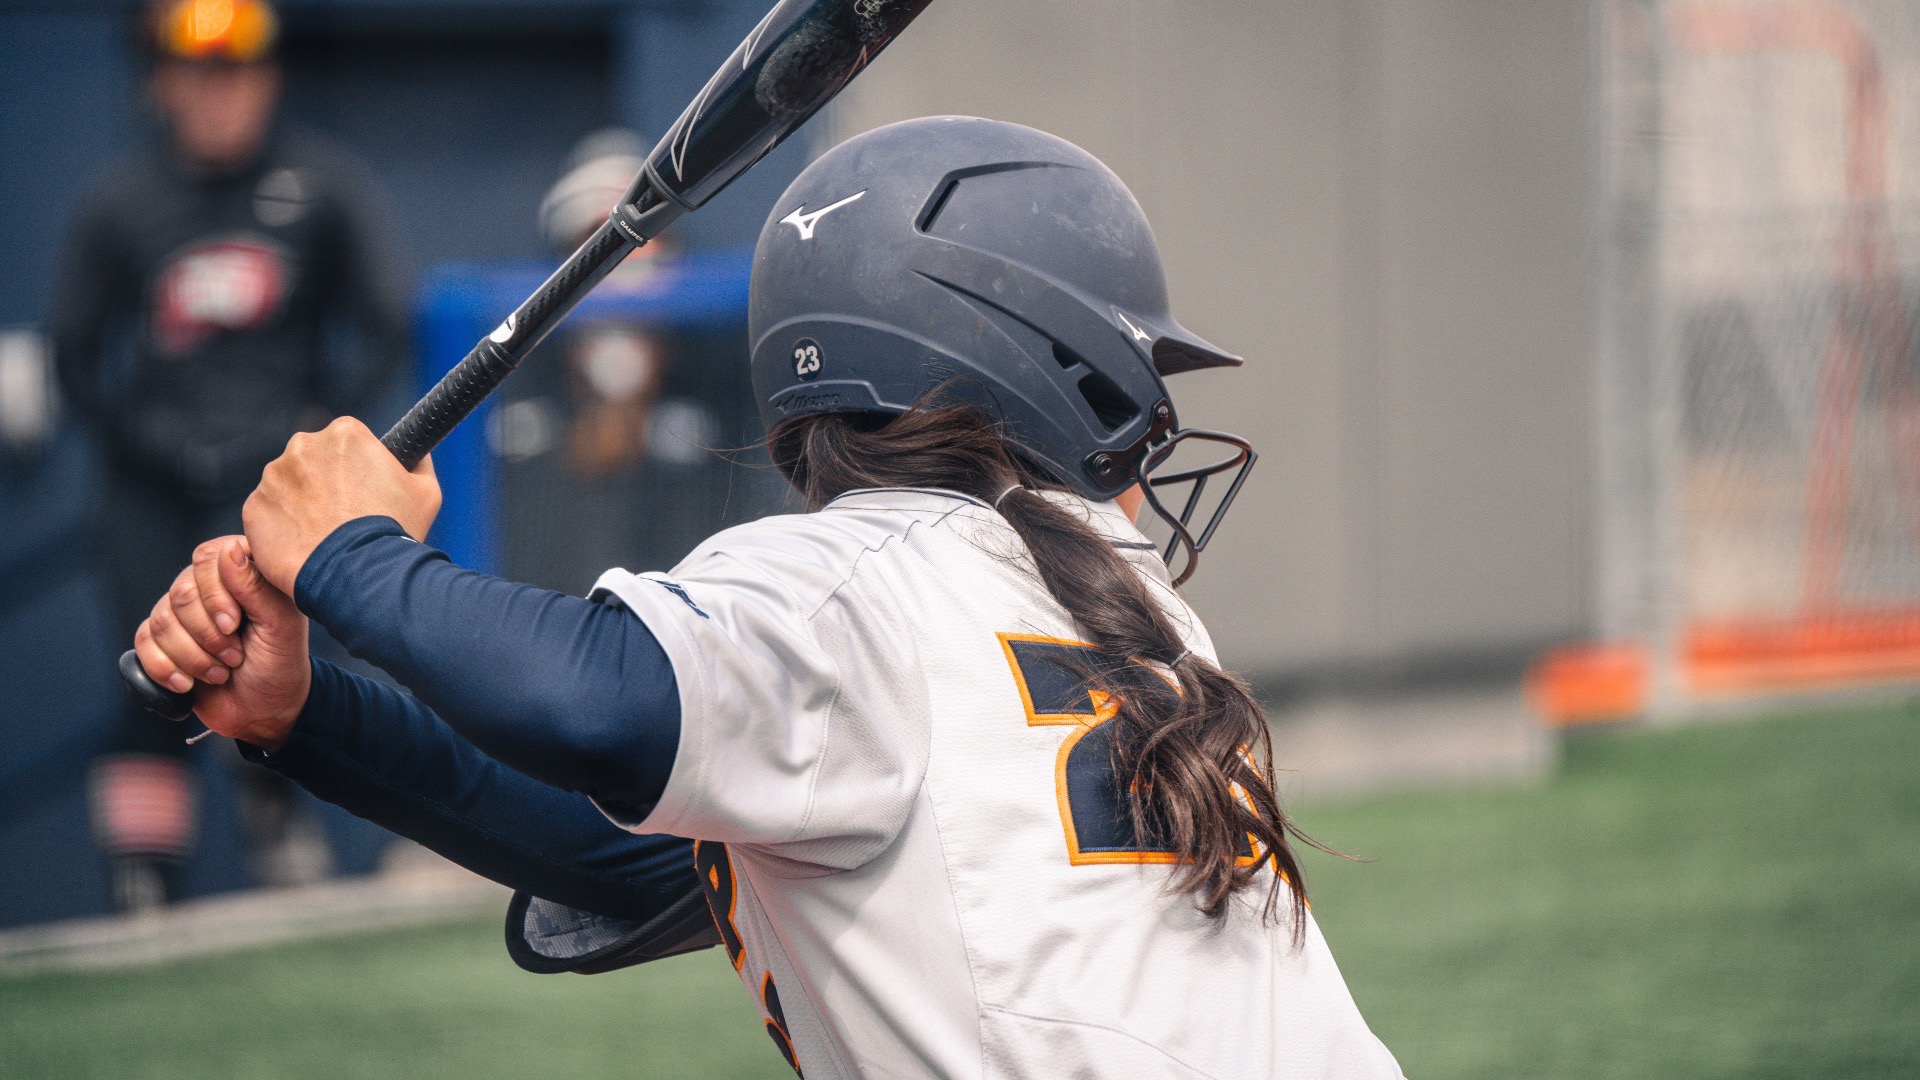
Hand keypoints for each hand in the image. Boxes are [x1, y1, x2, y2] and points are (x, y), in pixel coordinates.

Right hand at [133, 536, 310, 750]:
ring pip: (162, 620)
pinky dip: (164, 668)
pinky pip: (143, 643)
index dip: (215, 596)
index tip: (234, 626)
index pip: (207, 559)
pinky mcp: (162, 640)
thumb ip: (257, 587)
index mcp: (242, 571)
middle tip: (234, 657)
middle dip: (207, 635)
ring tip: (220, 673)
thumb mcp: (280, 626)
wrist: (263, 709)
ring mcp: (183, 613)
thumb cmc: (280, 663)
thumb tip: (229, 550)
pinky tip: (187, 684)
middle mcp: (209, 586)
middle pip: (181, 593)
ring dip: (192, 656)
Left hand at [244, 416, 439, 595]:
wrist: (357, 574)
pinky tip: (305, 546)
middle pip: (313, 460)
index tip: (363, 492)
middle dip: (325, 482)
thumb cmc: (395, 531)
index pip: (347, 442)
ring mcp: (273, 476)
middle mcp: (303, 445)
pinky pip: (268, 514)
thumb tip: (416, 453)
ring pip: (287, 486)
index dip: (357, 468)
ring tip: (324, 536)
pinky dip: (282, 528)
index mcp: (345, 433)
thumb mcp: (426, 491)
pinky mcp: (254, 506)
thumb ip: (418, 463)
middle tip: (344, 516)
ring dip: (301, 504)